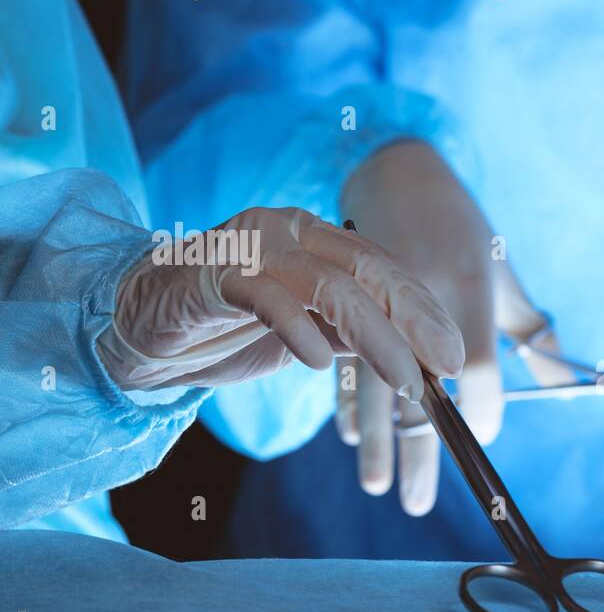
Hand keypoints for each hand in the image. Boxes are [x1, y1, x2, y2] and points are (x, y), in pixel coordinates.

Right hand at [96, 206, 463, 393]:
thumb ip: (353, 335)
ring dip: (376, 337)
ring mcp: (251, 247)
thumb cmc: (226, 329)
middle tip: (445, 365)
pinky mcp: (211, 273)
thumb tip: (417, 362)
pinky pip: (267, 297)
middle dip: (416, 321)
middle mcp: (290, 230)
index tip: (455, 355)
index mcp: (317, 239)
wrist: (140, 326)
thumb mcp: (306, 334)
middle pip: (371, 270)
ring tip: (403, 381)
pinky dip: (298, 330)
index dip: (426, 311)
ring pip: (330, 286)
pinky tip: (318, 363)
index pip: (387, 269)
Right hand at [336, 139, 570, 515]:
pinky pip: (330, 359)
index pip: (479, 371)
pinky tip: (352, 435)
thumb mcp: (499, 270)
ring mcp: (367, 294)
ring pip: (367, 383)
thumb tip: (570, 382)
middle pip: (420, 389)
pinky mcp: (324, 293)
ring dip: (377, 442)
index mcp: (465, 288)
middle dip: (424, 453)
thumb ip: (531, 329)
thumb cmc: (460, 228)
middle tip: (422, 504)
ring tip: (379, 486)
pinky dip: (343, 403)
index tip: (484, 438)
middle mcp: (414, 294)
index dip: (484, 412)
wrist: (394, 168)